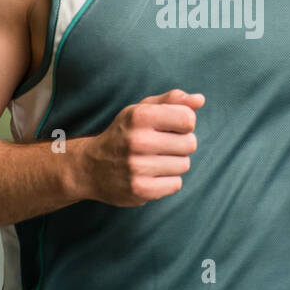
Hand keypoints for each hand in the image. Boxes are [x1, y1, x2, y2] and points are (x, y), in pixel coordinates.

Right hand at [83, 88, 204, 206]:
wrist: (90, 167)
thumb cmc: (123, 134)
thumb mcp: (141, 110)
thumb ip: (171, 101)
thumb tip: (200, 100)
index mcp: (139, 116)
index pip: (188, 119)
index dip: (184, 123)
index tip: (171, 127)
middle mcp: (137, 141)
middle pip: (190, 143)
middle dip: (181, 144)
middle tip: (161, 146)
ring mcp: (137, 167)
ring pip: (184, 165)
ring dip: (174, 163)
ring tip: (154, 161)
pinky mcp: (140, 190)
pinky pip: (176, 184)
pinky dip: (168, 181)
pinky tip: (151, 175)